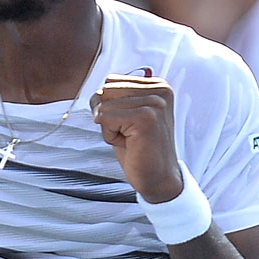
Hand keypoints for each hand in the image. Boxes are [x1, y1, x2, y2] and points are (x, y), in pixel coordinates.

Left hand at [91, 74, 182, 202]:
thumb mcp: (126, 115)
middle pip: (106, 90)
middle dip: (107, 114)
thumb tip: (98, 91)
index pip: (111, 81)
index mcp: (157, 85)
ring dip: (109, 127)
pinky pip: (105, 118)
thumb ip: (115, 97)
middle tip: (130, 132)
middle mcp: (160, 90)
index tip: (130, 123)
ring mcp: (155, 103)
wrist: (158, 178)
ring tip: (131, 138)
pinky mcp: (146, 118)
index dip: (110, 106)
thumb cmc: (139, 149)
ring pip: (104, 105)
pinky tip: (130, 144)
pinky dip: (110, 136)